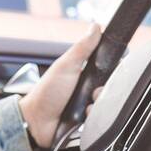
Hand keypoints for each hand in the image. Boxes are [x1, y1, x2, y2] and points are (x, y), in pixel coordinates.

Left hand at [19, 23, 102, 148]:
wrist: (36, 122)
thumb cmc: (47, 92)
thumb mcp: (66, 66)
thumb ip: (82, 48)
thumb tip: (95, 27)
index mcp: (85, 74)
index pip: (109, 70)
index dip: (114, 71)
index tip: (112, 72)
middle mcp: (89, 90)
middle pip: (111, 89)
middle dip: (104, 91)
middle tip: (94, 92)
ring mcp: (89, 107)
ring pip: (108, 105)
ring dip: (99, 105)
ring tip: (87, 106)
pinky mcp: (89, 123)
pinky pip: (102, 120)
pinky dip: (95, 118)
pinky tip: (84, 116)